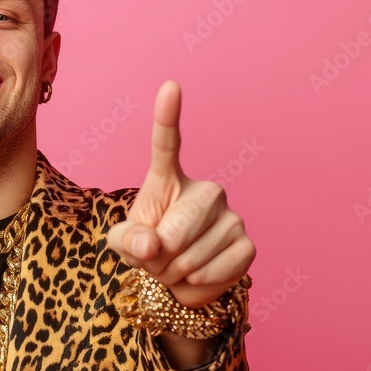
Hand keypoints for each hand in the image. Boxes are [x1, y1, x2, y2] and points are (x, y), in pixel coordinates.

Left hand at [106, 81, 254, 308]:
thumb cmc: (146, 247)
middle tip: (156, 257)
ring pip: (192, 257)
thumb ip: (127, 240)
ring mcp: (231, 215)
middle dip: (157, 257)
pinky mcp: (247, 244)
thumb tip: (153, 244)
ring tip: (175, 266)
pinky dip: (197, 284)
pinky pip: (215, 271)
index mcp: (168, 179)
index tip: (169, 86)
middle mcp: (206, 190)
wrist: (175, 276)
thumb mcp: (123, 243)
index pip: (167, 144)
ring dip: (174, 273)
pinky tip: (196, 275)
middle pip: (175, 230)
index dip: (167, 116)